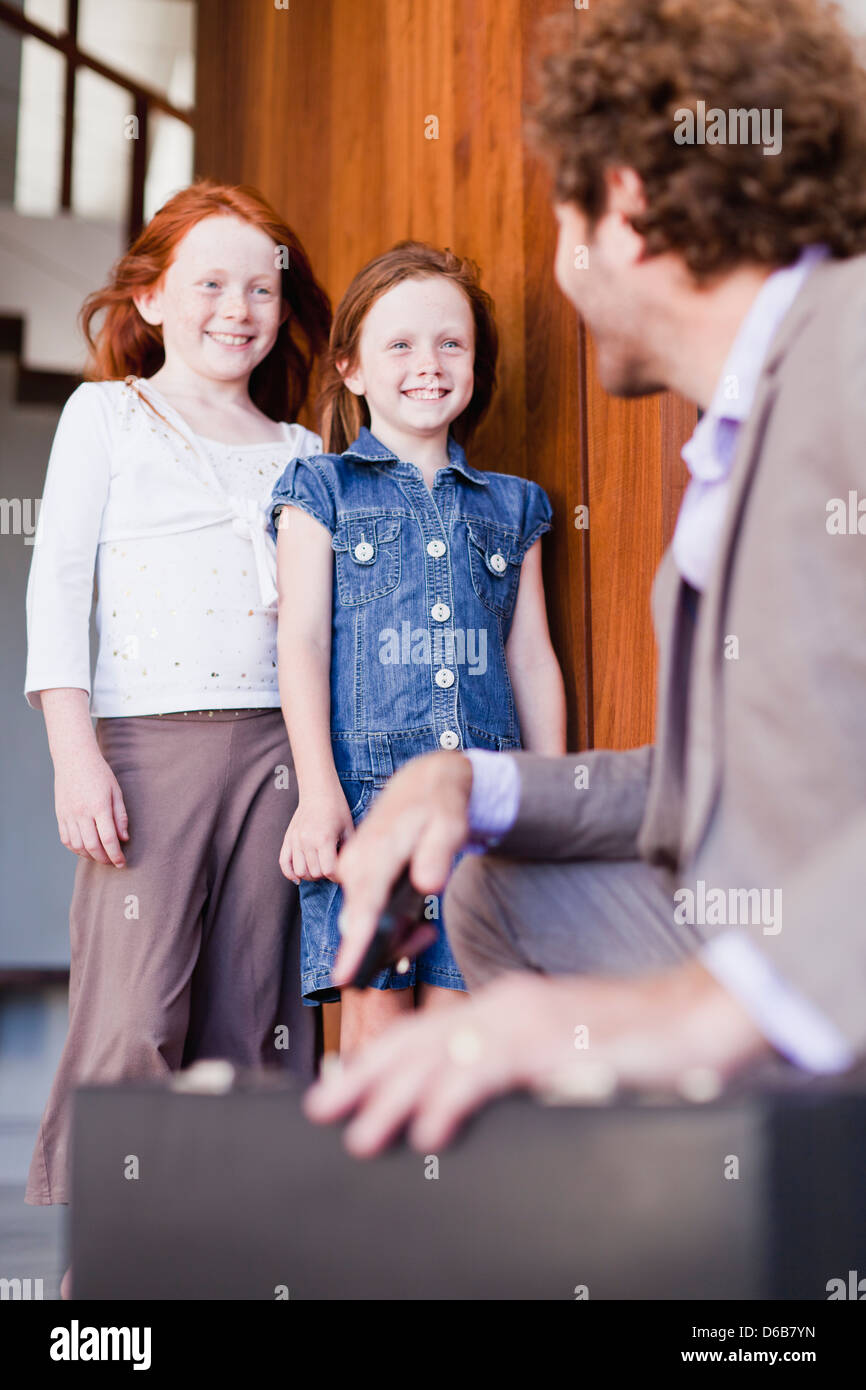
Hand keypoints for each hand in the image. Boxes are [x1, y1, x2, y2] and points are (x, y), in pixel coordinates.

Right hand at [54, 748, 128, 866]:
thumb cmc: (99, 773)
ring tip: (100, 856)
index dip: (116, 855)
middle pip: (92, 846)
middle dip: (104, 859)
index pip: (108, 838)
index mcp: (99, 806)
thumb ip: (120, 816)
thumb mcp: (116, 791)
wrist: (74, 758)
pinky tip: (85, 849)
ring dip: (90, 856)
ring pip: (77, 846)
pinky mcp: (60, 815)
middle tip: (113, 862)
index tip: (122, 863)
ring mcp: (68, 814)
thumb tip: (124, 839)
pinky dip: (75, 849)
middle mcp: (82, 812)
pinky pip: (66, 839)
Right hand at [280, 783, 355, 882]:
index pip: (329, 871)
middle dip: (325, 876)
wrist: (318, 791)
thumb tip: (349, 869)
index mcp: (324, 839)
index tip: (342, 874)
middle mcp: (307, 841)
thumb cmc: (337, 808)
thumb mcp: (349, 828)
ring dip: (310, 875)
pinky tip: (298, 878)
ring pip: (300, 871)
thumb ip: (348, 850)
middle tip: (332, 868)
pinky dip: (290, 873)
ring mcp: (295, 840)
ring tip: (319, 869)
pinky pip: (283, 862)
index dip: (338, 876)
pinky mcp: (288, 838)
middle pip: (314, 873)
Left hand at [304, 960, 770, 1155]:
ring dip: (395, 1098)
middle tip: (323, 1112)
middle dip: (367, 1078)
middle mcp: (508, 1005)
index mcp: (505, 1006)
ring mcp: (530, 1021)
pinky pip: (492, 1074)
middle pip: (420, 1041)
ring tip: (359, 1135)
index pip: (426, 1033)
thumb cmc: (633, 1043)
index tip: (339, 1088)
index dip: (377, 1061)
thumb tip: (462, 1104)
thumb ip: (510, 1070)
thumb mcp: (556, 1055)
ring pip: (443, 1058)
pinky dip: (454, 1102)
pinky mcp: (556, 1045)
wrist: (698, 1021)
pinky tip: (428, 1135)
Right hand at [330, 752, 473, 986]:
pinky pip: (369, 915)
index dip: (356, 944)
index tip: (345, 977)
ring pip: (364, 923)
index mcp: (377, 852)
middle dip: (392, 945)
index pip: (365, 905)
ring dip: (395, 938)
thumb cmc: (439, 805)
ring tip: (428, 929)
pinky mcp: (360, 879)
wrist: (424, 785)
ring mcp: (355, 873)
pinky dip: (392, 927)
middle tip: (429, 935)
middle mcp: (357, 865)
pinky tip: (419, 922)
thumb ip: (439, 853)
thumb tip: (427, 886)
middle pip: (362, 924)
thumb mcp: (450, 823)